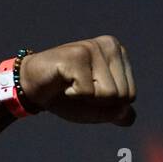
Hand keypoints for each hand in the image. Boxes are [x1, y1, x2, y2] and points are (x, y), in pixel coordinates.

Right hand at [20, 35, 136, 125]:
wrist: (32, 86)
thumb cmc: (66, 96)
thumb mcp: (98, 109)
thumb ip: (118, 113)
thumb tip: (129, 116)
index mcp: (119, 53)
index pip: (130, 96)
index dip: (108, 104)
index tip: (89, 91)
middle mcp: (110, 45)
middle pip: (122, 95)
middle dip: (99, 102)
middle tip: (79, 88)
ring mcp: (93, 47)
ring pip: (108, 94)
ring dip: (86, 98)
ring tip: (71, 84)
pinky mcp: (76, 55)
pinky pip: (87, 92)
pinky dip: (72, 95)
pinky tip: (63, 82)